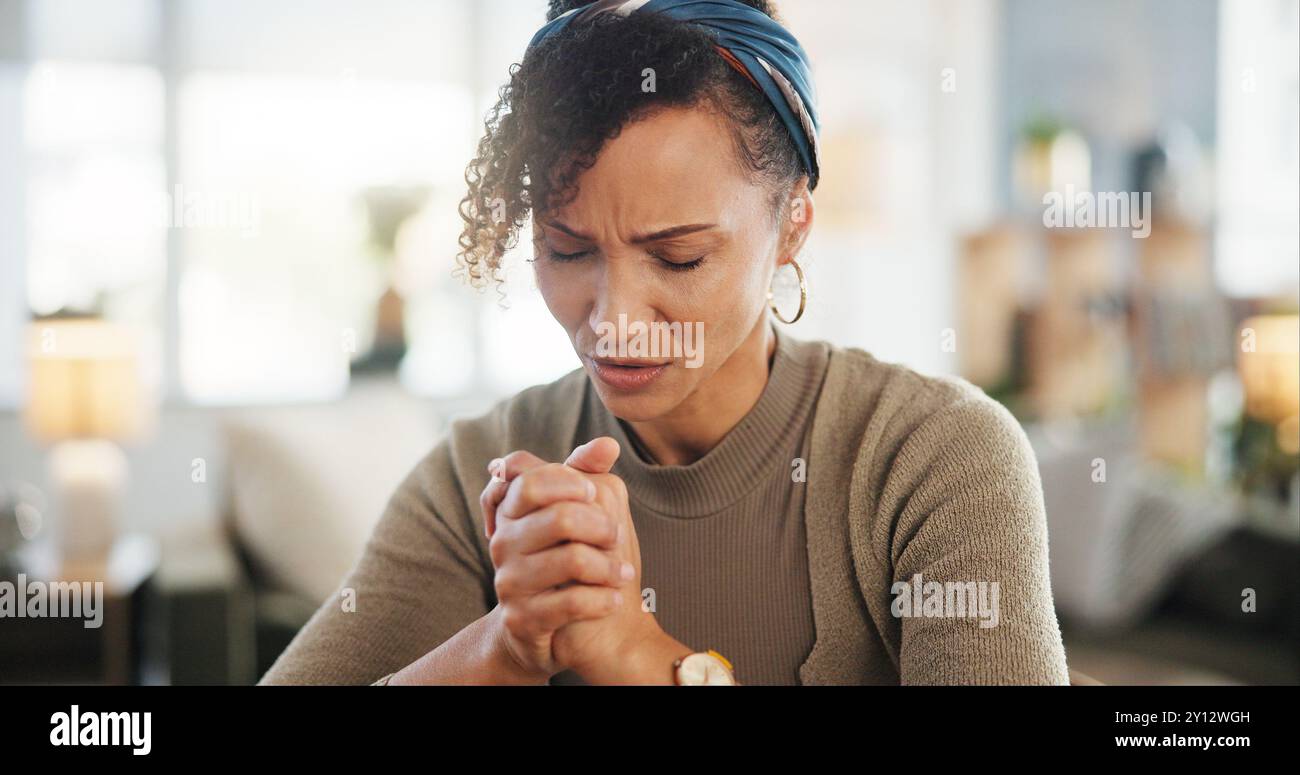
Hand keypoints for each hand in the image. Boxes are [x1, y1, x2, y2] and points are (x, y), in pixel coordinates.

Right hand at [479, 441, 629, 680]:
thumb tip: (609, 445)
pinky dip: (602, 600)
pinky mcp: (520, 619)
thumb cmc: (574, 561)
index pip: (532, 480)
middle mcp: (503, 543)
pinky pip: (572, 602)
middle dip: (602, 528)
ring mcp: (508, 582)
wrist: (559, 630)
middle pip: (561, 517)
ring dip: (609, 568)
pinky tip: (612, 600)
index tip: (594, 495)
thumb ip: (587, 475)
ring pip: (572, 559)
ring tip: (621, 574)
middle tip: (616, 538)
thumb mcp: (579, 512)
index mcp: (512, 512)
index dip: (571, 483)